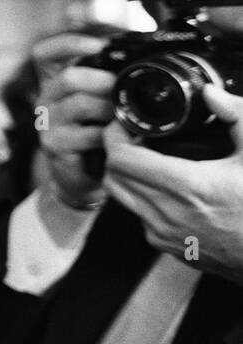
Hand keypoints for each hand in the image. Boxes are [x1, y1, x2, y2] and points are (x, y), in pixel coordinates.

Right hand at [33, 33, 114, 207]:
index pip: (45, 54)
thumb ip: (109, 81)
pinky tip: (118, 137)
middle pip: (68, 77)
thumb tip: (142, 57)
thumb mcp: (101, 102)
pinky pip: (86, 134)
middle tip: (125, 90)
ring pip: (79, 103)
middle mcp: (46, 98)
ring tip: (126, 116)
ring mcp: (48, 122)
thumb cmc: (98, 134)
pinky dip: (108, 135)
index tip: (98, 45)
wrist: (85, 176)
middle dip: (103, 80)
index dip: (68, 44)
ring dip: (110, 108)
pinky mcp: (53, 145)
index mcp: (56, 82)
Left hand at [103, 85, 242, 287]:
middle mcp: (169, 214)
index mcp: (188, 187)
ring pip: (122, 198)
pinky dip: (141, 198)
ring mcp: (166, 234)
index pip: (121, 160)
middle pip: (113, 177)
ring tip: (148, 159)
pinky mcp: (170, 248)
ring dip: (126, 176)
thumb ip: (237, 117)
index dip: (115, 136)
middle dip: (116, 153)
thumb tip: (211, 95)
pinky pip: (139, 217)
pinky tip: (164, 187)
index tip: (125, 124)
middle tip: (134, 138)